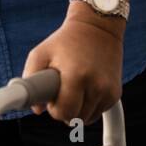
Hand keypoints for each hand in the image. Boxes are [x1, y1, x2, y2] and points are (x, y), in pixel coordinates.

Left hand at [24, 6, 123, 124]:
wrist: (97, 27)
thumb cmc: (65, 41)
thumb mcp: (41, 52)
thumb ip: (30, 79)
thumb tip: (36, 108)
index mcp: (76, 76)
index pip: (63, 113)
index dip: (54, 108)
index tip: (51, 99)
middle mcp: (96, 85)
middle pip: (74, 119)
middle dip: (64, 109)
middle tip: (61, 91)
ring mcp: (108, 90)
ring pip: (86, 119)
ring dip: (77, 109)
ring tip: (73, 88)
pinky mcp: (115, 93)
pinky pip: (97, 112)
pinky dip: (89, 105)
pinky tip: (85, 87)